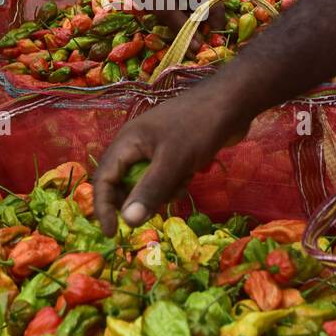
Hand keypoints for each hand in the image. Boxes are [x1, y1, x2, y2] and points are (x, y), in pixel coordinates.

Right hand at [93, 86, 250, 234]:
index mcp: (126, 143)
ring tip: (181, 184)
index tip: (113, 233)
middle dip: (139, 198)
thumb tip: (127, 221)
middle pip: (122, 183)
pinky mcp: (173, 151)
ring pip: (145, 182)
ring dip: (161, 191)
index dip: (103, 207)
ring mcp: (154, 147)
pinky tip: (190, 175)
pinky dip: (174, 182)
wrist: (232, 102)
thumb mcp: (173, 163)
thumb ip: (149, 192)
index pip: (102, 180)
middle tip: (157, 207)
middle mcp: (135, 145)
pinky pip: (163, 176)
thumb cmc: (199, 128)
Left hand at [131, 0, 223, 33]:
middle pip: (212, 1)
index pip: (218, 8)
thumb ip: (182, 27)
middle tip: (191, 31)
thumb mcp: (163, 9)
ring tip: (180, 17)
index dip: (215, 26)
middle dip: (204, 18)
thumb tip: (198, 47)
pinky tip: (177, 3)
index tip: (206, 39)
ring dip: (196, 8)